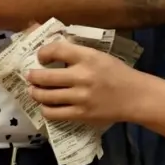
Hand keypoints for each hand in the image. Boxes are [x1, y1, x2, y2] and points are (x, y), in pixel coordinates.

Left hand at [26, 40, 143, 125]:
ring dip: (35, 93)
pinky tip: (46, 106)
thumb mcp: (100, 56)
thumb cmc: (116, 73)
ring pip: (46, 96)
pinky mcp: (81, 114)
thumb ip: (78, 55)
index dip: (43, 52)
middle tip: (30, 75)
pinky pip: (54, 113)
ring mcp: (80, 97)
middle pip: (46, 76)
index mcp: (88, 57)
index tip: (40, 56)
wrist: (134, 96)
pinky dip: (45, 109)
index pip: (57, 50)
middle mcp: (82, 76)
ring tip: (33, 90)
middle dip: (33, 76)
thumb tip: (53, 53)